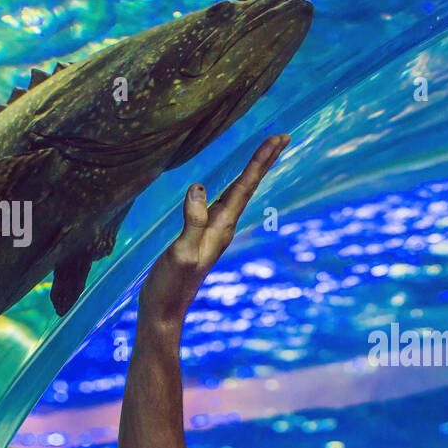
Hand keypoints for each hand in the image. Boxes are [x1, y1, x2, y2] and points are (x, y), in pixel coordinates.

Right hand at [138, 133, 289, 331]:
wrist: (164, 311)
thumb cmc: (171, 286)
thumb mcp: (181, 254)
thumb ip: (192, 223)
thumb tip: (198, 188)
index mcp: (221, 227)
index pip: (245, 186)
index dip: (260, 160)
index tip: (279, 138)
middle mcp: (222, 227)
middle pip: (247, 186)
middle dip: (264, 160)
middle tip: (282, 137)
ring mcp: (212, 232)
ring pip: (236, 194)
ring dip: (250, 172)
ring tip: (264, 152)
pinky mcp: (200, 236)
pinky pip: (220, 203)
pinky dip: (229, 188)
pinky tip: (227, 186)